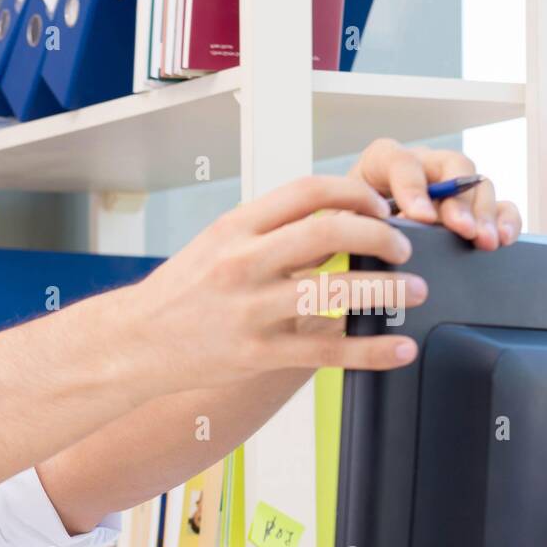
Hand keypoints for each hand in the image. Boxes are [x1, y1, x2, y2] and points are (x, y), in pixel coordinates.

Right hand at [121, 174, 423, 392]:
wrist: (131, 344)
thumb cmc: (176, 294)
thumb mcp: (214, 246)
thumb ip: (268, 234)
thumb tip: (333, 225)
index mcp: (234, 228)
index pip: (309, 192)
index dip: (356, 194)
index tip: (378, 206)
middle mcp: (242, 264)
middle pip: (334, 233)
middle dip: (384, 236)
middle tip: (403, 248)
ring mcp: (249, 310)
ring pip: (338, 291)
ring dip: (391, 289)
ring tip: (415, 292)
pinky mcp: (256, 354)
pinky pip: (327, 351)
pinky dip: (371, 351)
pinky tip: (399, 349)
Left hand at [349, 138, 521, 248]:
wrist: (347, 241)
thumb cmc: (341, 227)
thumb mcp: (338, 223)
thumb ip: (355, 223)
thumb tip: (385, 235)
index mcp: (380, 163)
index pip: (400, 162)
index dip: (412, 187)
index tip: (419, 216)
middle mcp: (420, 166)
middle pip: (450, 167)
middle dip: (457, 200)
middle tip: (461, 228)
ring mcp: (447, 184)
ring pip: (477, 184)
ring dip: (483, 213)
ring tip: (483, 240)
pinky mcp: (468, 206)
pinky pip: (495, 204)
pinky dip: (503, 219)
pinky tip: (501, 238)